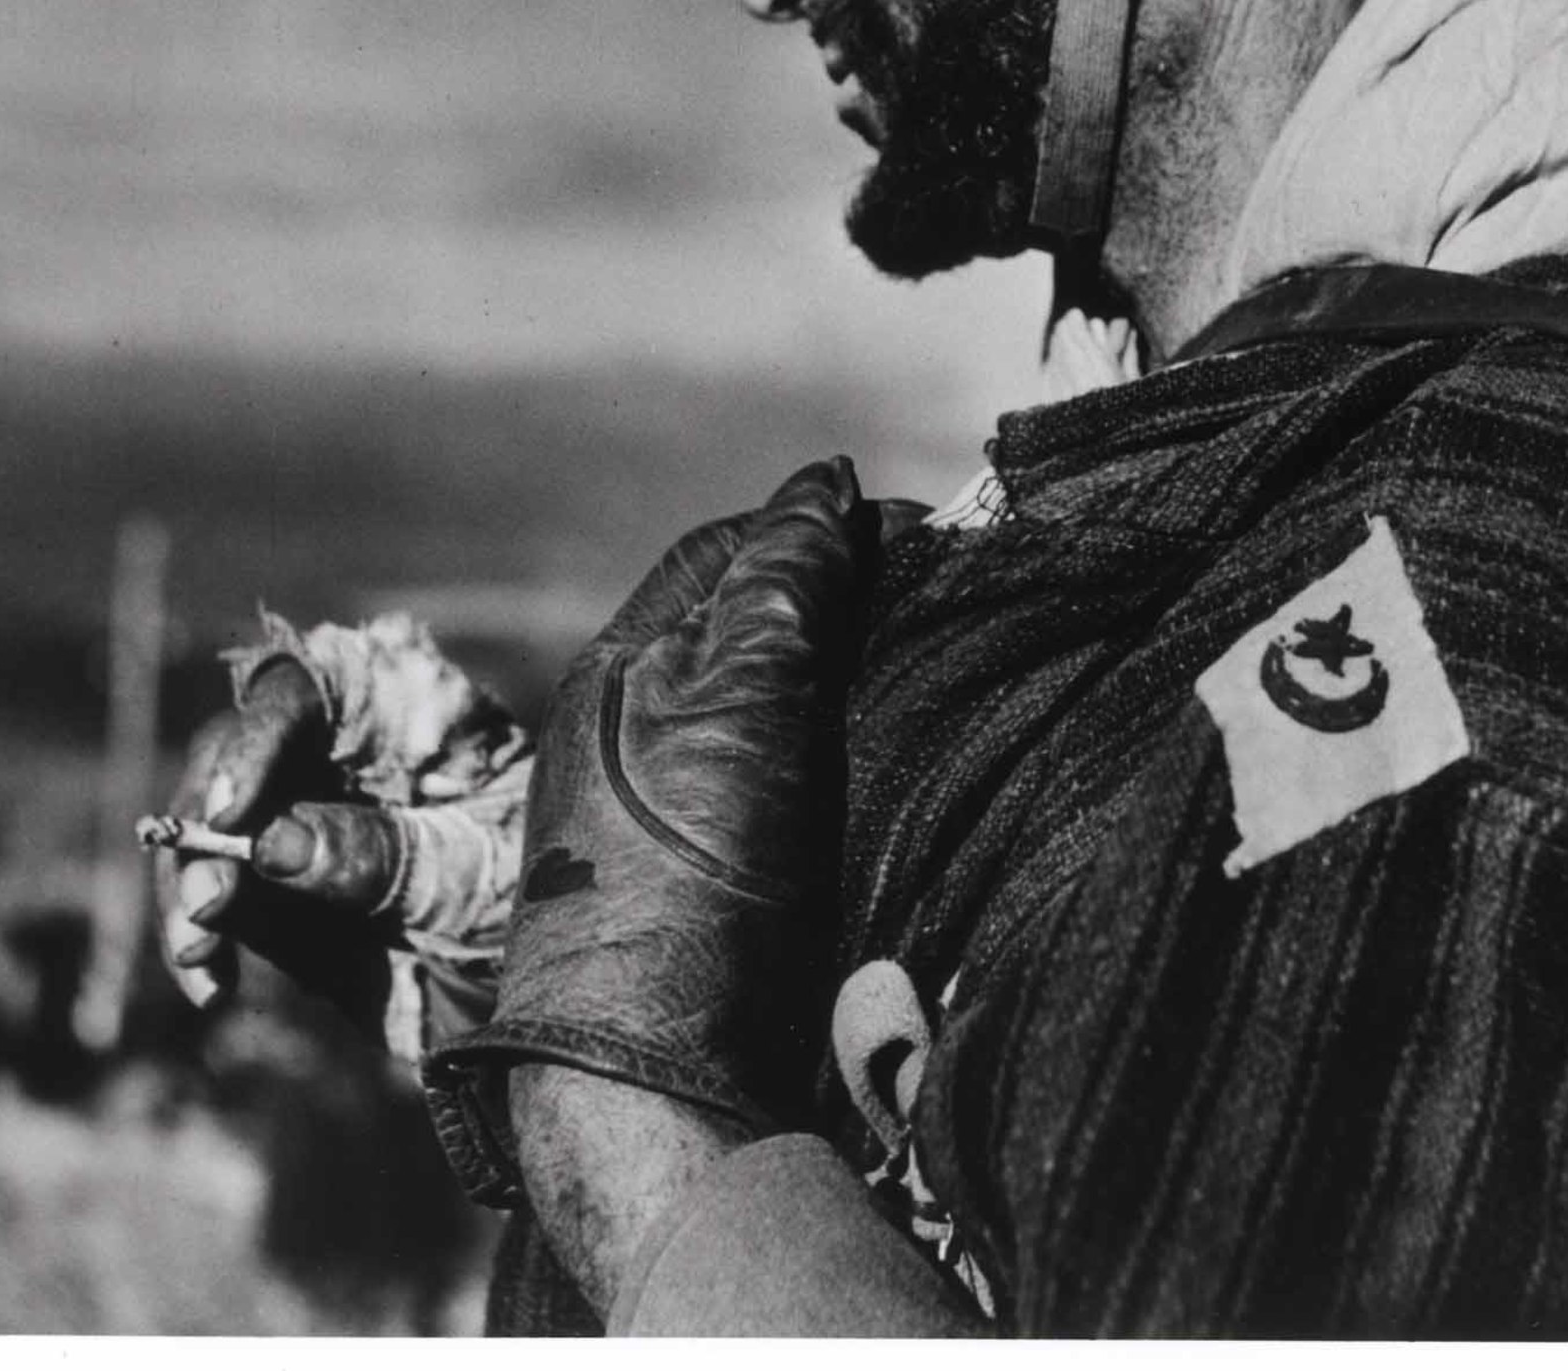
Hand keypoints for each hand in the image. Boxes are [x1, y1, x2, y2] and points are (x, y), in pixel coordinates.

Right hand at [157, 649, 527, 1050]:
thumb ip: (377, 857)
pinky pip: (223, 899)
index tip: (231, 816)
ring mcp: (304, 818)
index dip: (254, 741)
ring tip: (198, 960)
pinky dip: (205, 938)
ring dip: (189, 893)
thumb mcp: (476, 866)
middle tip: (203, 908)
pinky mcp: (285, 889)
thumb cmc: (547, 881)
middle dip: (204, 830)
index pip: (303, 691)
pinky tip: (211, 985)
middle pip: (232, 757)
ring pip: (209, 831)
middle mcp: (337, 752)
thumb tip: (268, 848)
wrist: (566, 963)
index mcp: (398, 708)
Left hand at [423, 457, 874, 1202]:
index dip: (819, 526)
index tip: (913, 534)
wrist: (660, 1085)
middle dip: (848, 602)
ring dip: (862, 680)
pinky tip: (910, 761)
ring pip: (790, 705)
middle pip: (762, 626)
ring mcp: (687, 809)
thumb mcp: (735, 696)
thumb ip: (782, 582)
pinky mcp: (731, 881)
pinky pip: (807, 782)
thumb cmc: (680, 874)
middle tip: (941, 602)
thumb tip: (825, 483)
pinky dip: (860, 756)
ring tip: (942, 673)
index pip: (733, 551)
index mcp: (625, 667)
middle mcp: (646, 729)